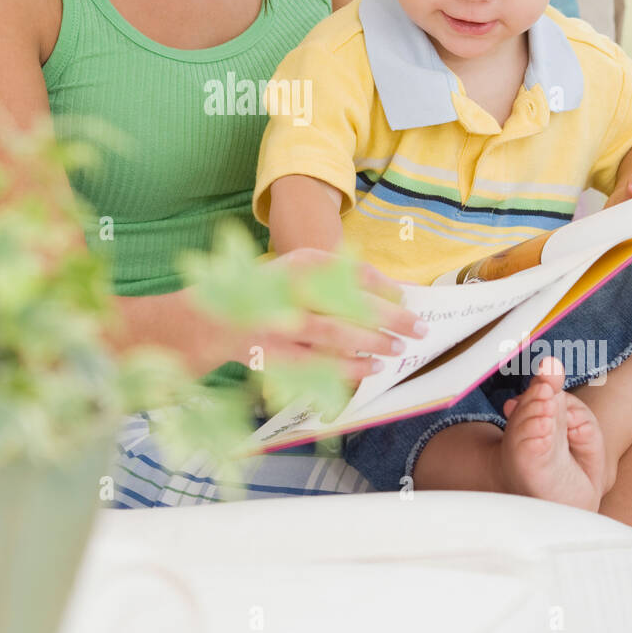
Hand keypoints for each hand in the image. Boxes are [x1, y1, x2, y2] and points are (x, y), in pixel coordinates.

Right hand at [215, 247, 428, 385]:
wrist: (212, 320)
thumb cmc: (270, 294)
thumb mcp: (299, 270)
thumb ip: (339, 276)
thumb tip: (394, 293)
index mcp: (299, 264)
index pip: (352, 272)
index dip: (383, 286)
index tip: (407, 298)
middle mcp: (288, 290)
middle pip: (349, 302)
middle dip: (389, 316)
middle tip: (419, 327)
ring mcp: (279, 324)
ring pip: (335, 333)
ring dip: (372, 341)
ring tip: (399, 348)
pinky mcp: (274, 354)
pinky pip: (319, 364)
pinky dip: (348, 367)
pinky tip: (372, 368)